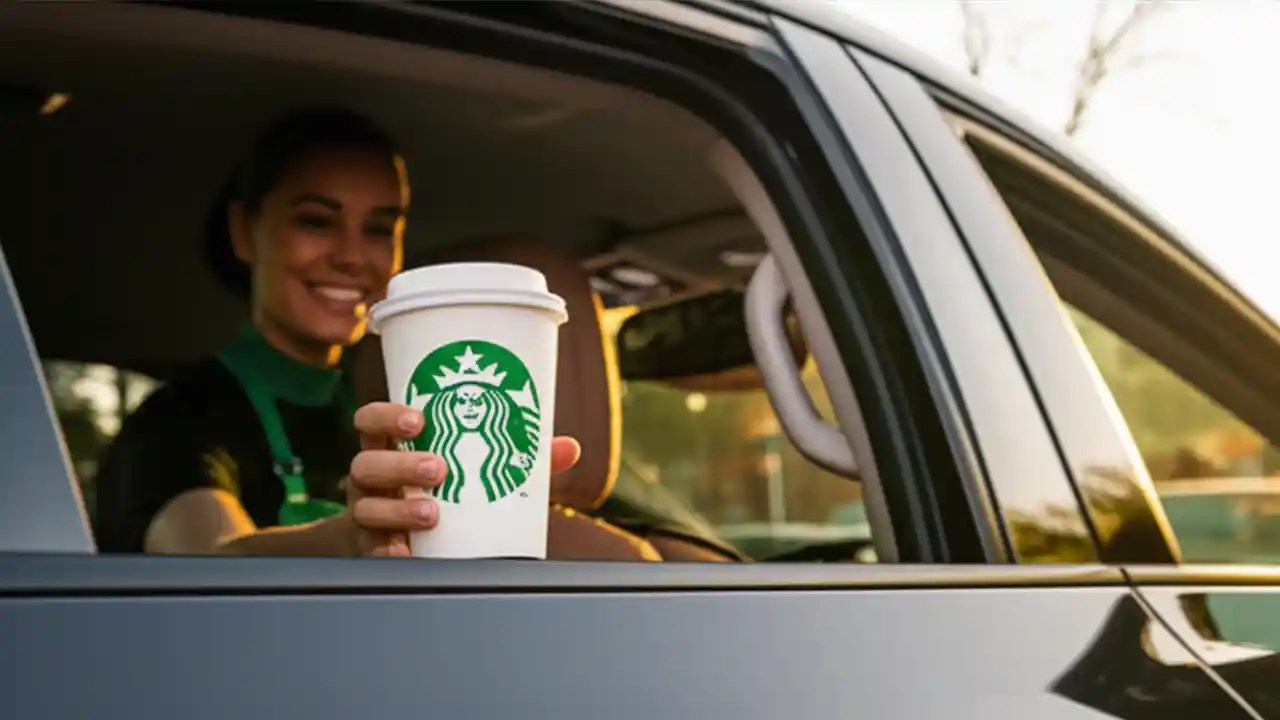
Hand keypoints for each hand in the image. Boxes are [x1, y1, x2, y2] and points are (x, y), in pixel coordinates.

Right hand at [348, 401, 581, 556]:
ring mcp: (368, 514)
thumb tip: (568, 448)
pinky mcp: (373, 549)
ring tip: (433, 513)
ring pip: (367, 507)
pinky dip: (391, 550)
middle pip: (366, 463)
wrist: (411, 541)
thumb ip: (517, 458)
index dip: (386, 416)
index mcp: (390, 448)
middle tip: (439, 469)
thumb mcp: (474, 469)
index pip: (370, 422)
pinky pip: (374, 551)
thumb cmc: (445, 491)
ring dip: (400, 509)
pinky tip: (409, 552)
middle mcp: (372, 479)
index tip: (418, 420)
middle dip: (401, 464)